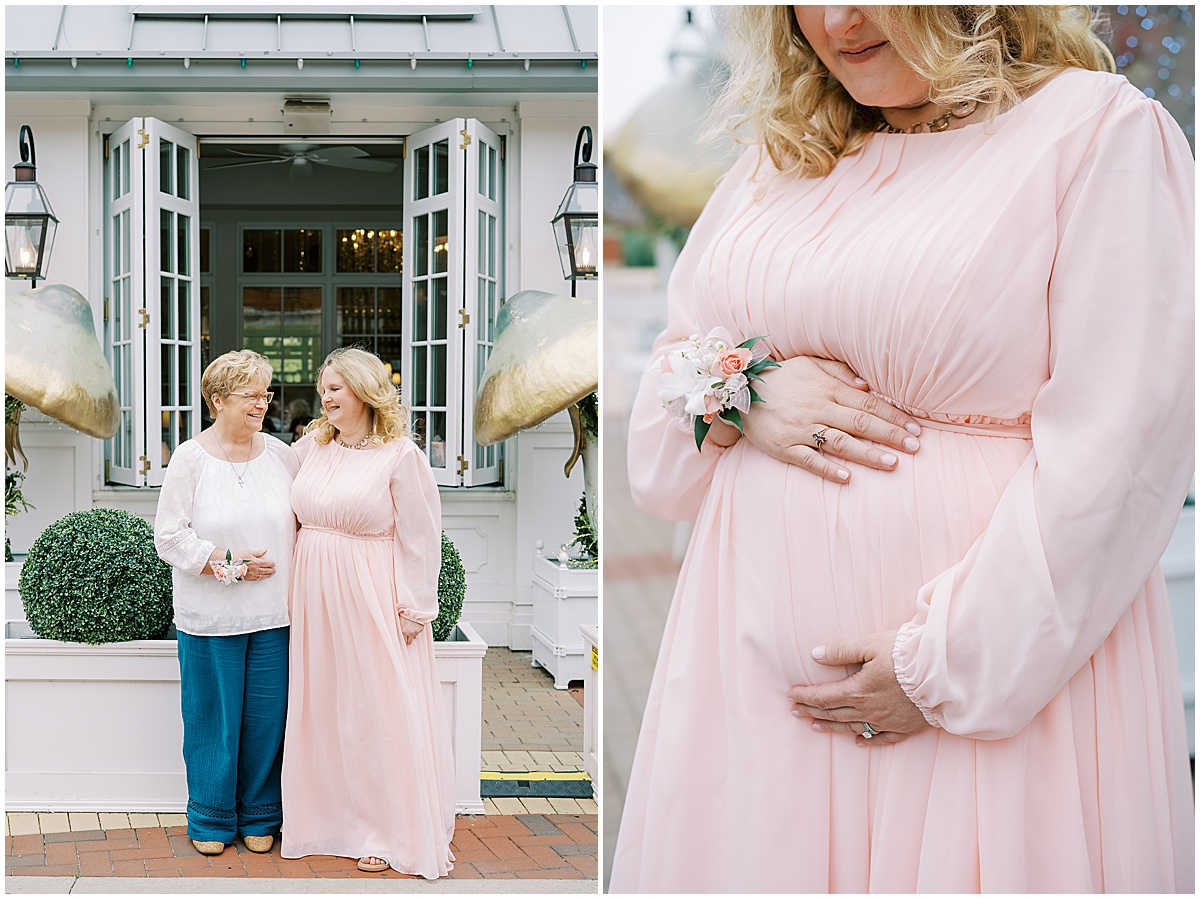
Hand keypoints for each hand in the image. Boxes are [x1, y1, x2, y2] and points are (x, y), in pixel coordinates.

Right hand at [210, 548, 274, 580]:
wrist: (229, 565)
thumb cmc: (238, 557)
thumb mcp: (249, 552)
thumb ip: (258, 553)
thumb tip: (265, 550)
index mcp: (256, 562)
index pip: (267, 564)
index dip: (271, 564)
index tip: (273, 564)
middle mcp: (255, 569)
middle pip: (266, 570)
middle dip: (271, 570)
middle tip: (274, 570)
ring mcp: (252, 574)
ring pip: (262, 575)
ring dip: (268, 575)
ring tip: (271, 574)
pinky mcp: (248, 578)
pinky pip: (257, 579)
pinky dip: (261, 578)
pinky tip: (262, 577)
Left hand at [398, 614, 424, 645]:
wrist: (415, 611)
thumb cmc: (406, 614)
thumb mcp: (400, 620)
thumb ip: (398, 625)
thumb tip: (394, 624)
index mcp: (403, 631)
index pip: (403, 641)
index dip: (404, 640)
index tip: (404, 639)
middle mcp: (410, 633)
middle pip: (409, 642)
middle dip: (409, 640)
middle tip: (408, 637)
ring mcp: (416, 632)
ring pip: (414, 636)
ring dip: (413, 633)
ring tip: (412, 627)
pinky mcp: (420, 629)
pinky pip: (418, 632)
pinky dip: (417, 630)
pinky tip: (415, 625)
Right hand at [718, 356, 921, 482]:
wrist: (738, 391)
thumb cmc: (779, 378)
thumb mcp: (808, 363)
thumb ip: (839, 372)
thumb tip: (867, 384)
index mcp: (827, 389)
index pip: (868, 403)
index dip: (893, 416)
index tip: (914, 428)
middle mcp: (817, 408)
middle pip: (860, 422)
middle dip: (890, 435)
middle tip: (915, 447)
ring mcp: (800, 429)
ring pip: (840, 442)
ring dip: (867, 453)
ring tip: (892, 464)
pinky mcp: (784, 446)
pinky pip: (808, 459)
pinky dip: (827, 468)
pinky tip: (846, 477)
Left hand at [787, 630, 930, 744]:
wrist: (946, 675)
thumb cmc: (908, 654)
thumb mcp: (871, 644)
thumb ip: (841, 650)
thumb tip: (815, 654)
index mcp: (858, 690)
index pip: (823, 697)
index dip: (805, 697)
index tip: (791, 695)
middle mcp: (869, 710)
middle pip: (833, 714)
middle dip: (812, 712)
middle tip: (795, 711)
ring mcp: (887, 722)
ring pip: (852, 727)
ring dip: (831, 727)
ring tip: (815, 726)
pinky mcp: (905, 727)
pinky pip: (881, 739)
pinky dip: (866, 740)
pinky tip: (858, 742)